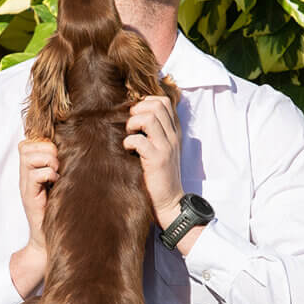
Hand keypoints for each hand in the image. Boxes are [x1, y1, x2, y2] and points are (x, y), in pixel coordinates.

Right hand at [10, 138, 57, 296]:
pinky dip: (47, 174)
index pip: (27, 143)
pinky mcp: (29, 197)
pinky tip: (56, 183)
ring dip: (47, 160)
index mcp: (32, 171)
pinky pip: (35, 174)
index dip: (42, 143)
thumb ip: (62, 168)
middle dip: (46, 149)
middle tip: (59, 164)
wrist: (50, 240)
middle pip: (26, 146)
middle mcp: (26, 177)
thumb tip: (78, 149)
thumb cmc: (61, 212)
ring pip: (28, 156)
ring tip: (57, 173)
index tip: (57, 156)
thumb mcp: (62, 185)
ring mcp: (26, 186)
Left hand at [123, 94, 183, 228]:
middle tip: (131, 126)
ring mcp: (166, 147)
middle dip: (138, 110)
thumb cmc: (160, 175)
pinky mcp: (157, 160)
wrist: (169, 201)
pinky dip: (129, 142)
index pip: (165, 101)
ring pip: (149, 118)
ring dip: (133, 124)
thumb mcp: (162, 149)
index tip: (137, 116)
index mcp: (174, 131)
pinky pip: (140, 140)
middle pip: (158, 105)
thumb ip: (155, 131)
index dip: (146, 102)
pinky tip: (129, 150)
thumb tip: (134, 114)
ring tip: (130, 136)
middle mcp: (173, 136)